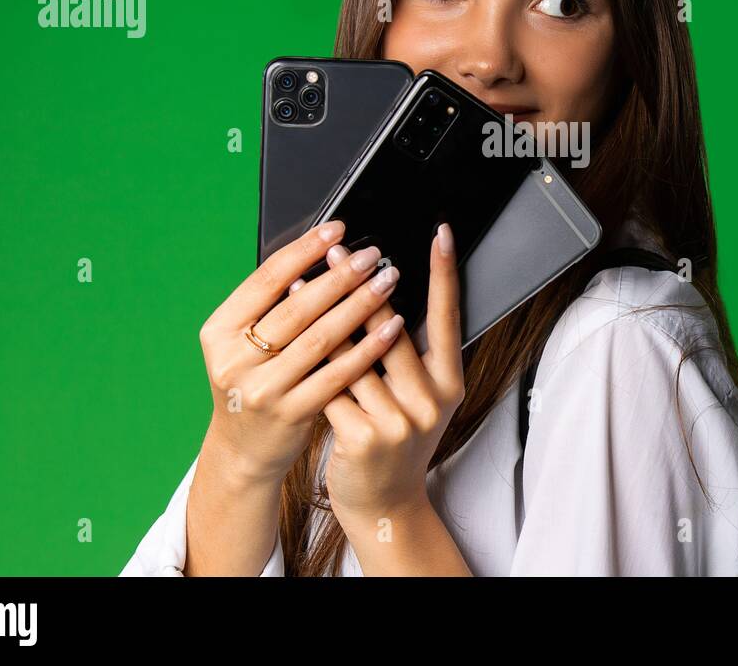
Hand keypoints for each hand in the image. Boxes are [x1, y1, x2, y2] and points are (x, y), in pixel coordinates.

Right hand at [197, 220, 406, 484]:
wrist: (244, 450)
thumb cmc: (256, 383)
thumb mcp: (245, 344)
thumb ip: (273, 307)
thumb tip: (322, 254)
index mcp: (220, 331)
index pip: (266, 279)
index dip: (303, 250)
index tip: (336, 229)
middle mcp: (233, 359)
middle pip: (296, 306)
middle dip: (341, 276)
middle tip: (373, 255)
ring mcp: (261, 389)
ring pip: (320, 338)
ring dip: (360, 306)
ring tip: (387, 281)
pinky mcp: (289, 413)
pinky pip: (336, 374)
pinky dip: (367, 349)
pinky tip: (392, 328)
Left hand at [318, 223, 465, 528]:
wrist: (386, 503)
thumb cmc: (395, 437)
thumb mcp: (417, 396)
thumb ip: (407, 354)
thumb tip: (379, 292)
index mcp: (448, 382)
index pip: (448, 316)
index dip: (446, 273)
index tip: (441, 233)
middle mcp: (430, 400)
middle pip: (392, 329)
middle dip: (361, 285)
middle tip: (342, 250)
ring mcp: (398, 422)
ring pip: (353, 356)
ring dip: (323, 317)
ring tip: (302, 285)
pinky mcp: (363, 439)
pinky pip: (330, 388)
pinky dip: (309, 362)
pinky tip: (290, 340)